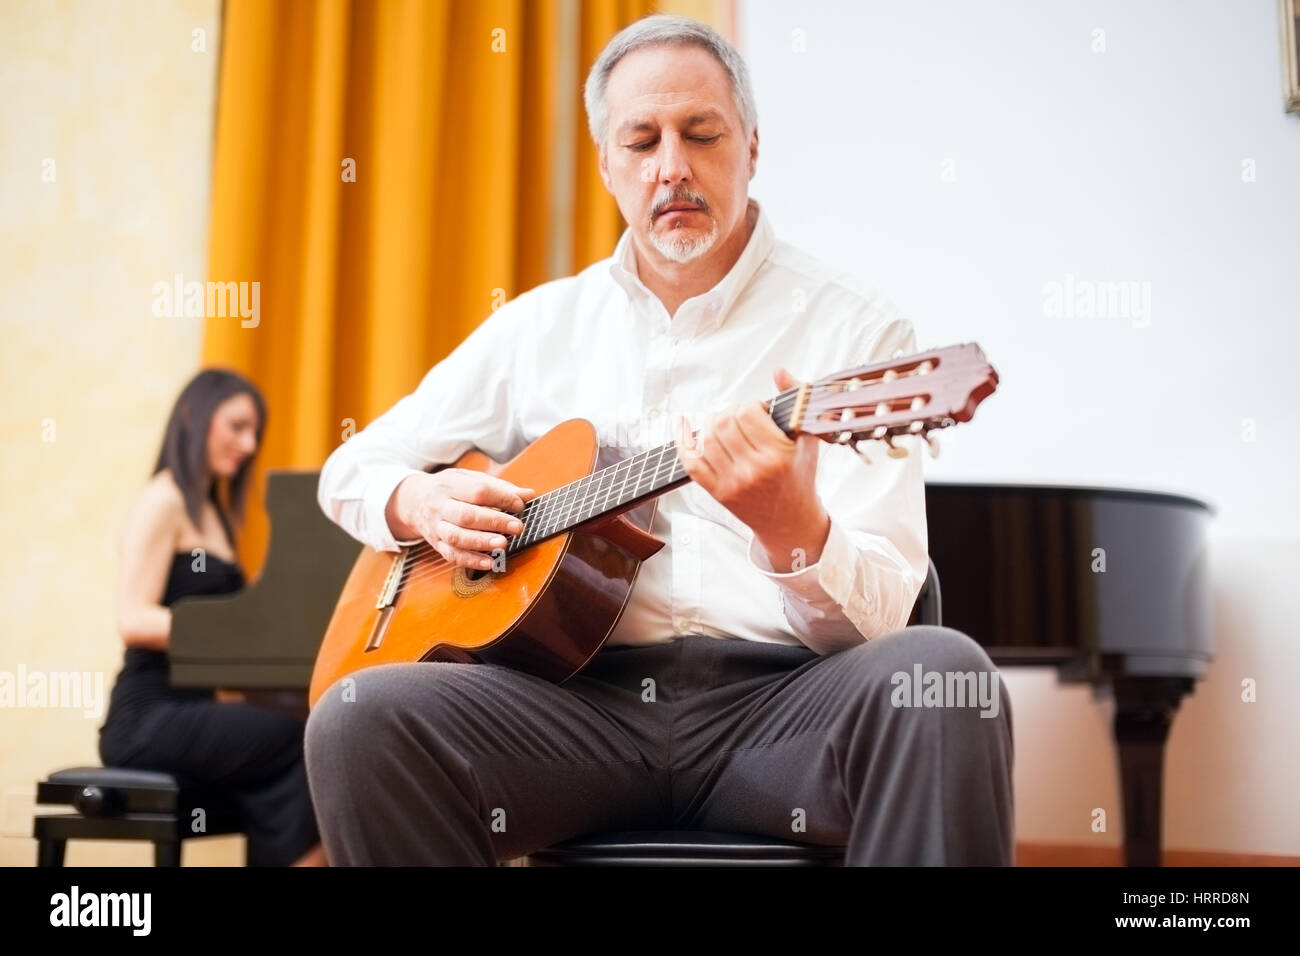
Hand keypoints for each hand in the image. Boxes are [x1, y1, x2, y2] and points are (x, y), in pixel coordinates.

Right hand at [386, 469, 535, 569]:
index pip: (477, 491)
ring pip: (457, 537)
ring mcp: (436, 527)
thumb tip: (529, 494)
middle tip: (517, 527)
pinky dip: (471, 560)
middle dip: (494, 522)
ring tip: (503, 544)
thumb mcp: (469, 478)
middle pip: (466, 515)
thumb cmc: (449, 488)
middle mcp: (440, 506)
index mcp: (450, 485)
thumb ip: (499, 487)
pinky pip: (452, 555)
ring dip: (481, 542)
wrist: (413, 501)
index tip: (520, 505)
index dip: (501, 498)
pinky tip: (489, 562)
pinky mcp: (436, 544)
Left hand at [676, 368, 829, 572]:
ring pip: (706, 438)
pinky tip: (683, 425)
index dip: (751, 405)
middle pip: (724, 422)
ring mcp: (732, 483)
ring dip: (712, 423)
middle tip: (742, 418)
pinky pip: (691, 462)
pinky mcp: (718, 492)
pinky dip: (683, 441)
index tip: (760, 412)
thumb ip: (797, 399)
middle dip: (731, 412)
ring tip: (726, 425)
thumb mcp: (808, 438)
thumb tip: (779, 371)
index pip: (748, 413)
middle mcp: (753, 471)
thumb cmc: (800, 476)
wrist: (791, 521)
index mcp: (777, 456)